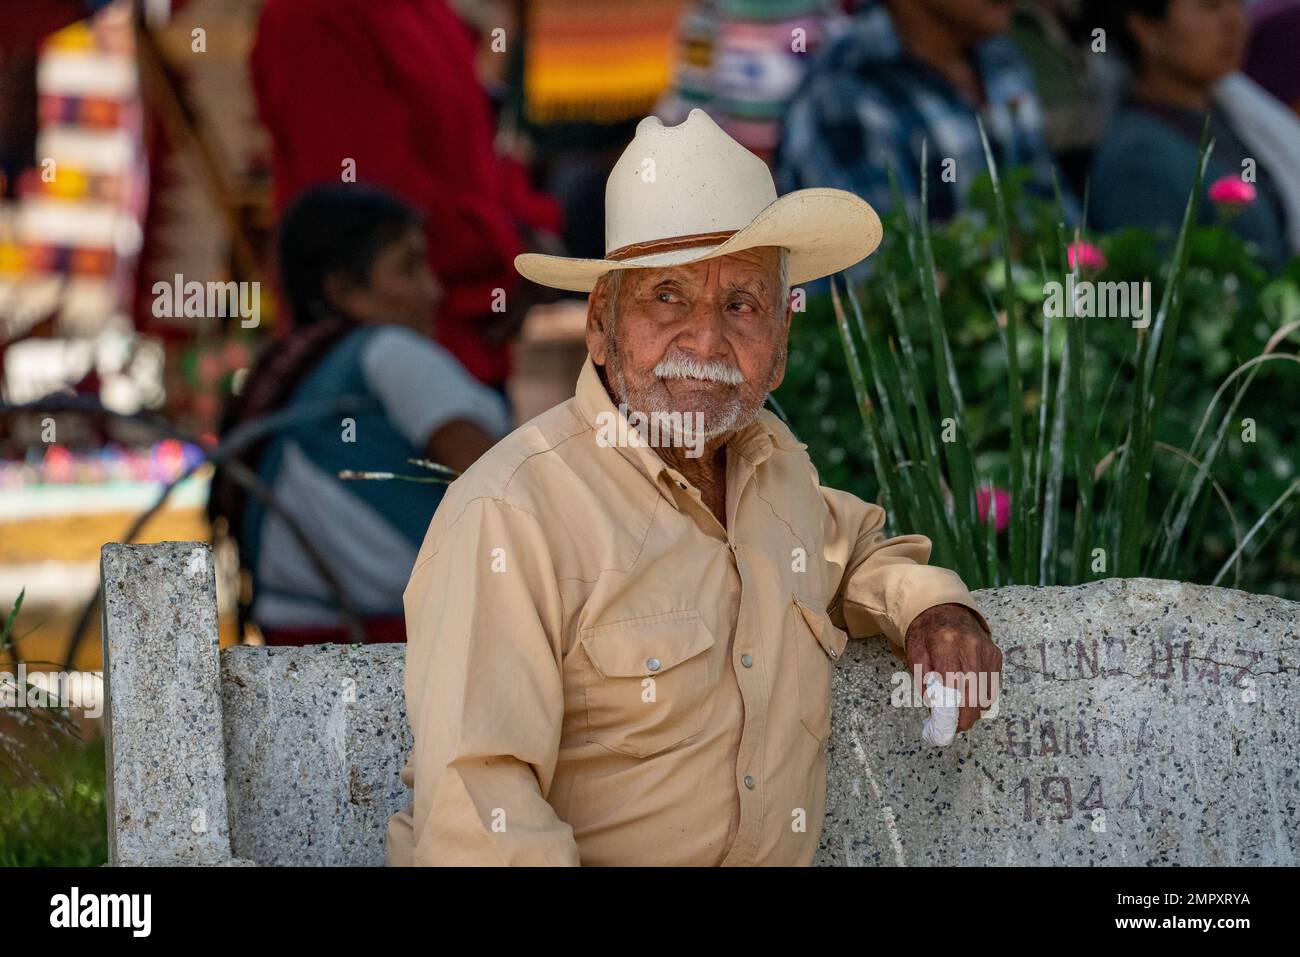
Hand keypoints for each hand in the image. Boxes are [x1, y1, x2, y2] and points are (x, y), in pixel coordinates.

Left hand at [905, 603, 1001, 732]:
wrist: (944, 609)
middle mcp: (971, 647)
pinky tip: (968, 691)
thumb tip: (936, 711)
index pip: (955, 687)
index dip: (955, 712)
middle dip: (966, 717)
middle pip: (975, 695)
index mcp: (945, 644)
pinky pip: (992, 686)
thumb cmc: (925, 634)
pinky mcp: (996, 655)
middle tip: (955, 724)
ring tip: (959, 705)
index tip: (950, 727)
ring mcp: (987, 650)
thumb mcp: (915, 654)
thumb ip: (924, 682)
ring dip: (975, 708)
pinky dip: (982, 696)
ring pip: (987, 694)